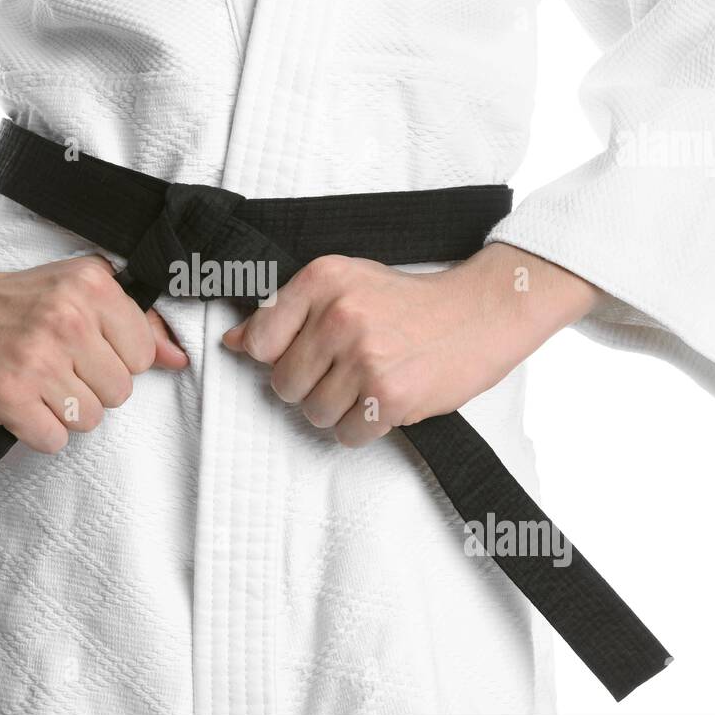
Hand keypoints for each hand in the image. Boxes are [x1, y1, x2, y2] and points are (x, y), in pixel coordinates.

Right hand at [0, 240, 187, 452]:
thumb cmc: (19, 301)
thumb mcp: (80, 292)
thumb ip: (136, 322)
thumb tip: (178, 359)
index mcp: (91, 287)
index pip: (144, 354)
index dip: (119, 359)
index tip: (88, 348)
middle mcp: (66, 320)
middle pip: (121, 392)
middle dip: (93, 387)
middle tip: (60, 367)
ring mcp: (36, 360)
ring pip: (91, 419)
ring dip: (67, 411)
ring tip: (41, 384)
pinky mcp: (9, 396)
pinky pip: (54, 439)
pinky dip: (41, 430)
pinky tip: (25, 403)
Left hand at [221, 243, 599, 446]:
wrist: (481, 312)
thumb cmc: (410, 302)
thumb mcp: (346, 285)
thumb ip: (287, 312)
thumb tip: (234, 342)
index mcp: (322, 280)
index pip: (258, 340)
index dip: (275, 357)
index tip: (301, 354)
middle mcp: (339, 315)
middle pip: (282, 384)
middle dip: (309, 387)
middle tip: (344, 371)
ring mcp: (364, 357)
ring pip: (313, 414)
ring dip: (337, 411)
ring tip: (366, 385)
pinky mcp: (388, 396)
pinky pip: (346, 435)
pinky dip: (361, 430)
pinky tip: (382, 403)